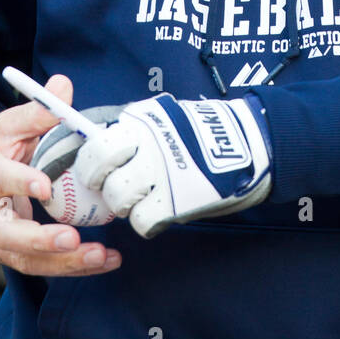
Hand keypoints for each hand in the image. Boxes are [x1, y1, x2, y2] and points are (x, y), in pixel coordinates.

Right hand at [0, 74, 121, 276]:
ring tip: (100, 255)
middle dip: (41, 240)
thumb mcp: (7, 124)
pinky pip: (41, 265)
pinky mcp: (11, 253)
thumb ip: (36, 111)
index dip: (19, 183)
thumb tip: (64, 85)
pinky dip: (73, 267)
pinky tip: (104, 260)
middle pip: (7, 234)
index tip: (45, 186)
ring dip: (64, 263)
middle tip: (72, 238)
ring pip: (26, 259)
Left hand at [70, 93, 271, 237]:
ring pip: (116, 197)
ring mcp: (159, 172)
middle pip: (98, 168)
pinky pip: (141, 221)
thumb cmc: (206, 132)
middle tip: (111, 187)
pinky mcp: (174, 200)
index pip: (94, 141)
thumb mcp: (166, 117)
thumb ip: (136, 131)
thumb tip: (103, 142)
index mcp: (142, 121)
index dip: (89, 161)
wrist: (251, 144)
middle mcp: (145, 143)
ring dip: (124, 204)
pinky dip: (147, 221)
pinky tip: (159, 211)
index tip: (93, 170)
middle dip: (98, 182)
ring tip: (141, 199)